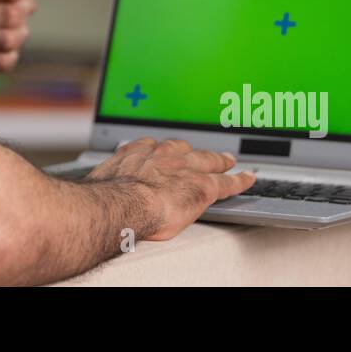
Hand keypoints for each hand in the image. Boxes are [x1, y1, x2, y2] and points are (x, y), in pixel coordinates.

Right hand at [87, 138, 255, 239]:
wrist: (122, 204)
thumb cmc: (107, 198)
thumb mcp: (103, 183)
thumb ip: (110, 182)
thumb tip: (102, 193)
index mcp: (137, 153)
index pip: (153, 148)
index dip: (162, 152)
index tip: (164, 153)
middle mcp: (162, 155)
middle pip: (184, 149)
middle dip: (192, 151)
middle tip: (199, 153)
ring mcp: (184, 168)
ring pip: (208, 160)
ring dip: (218, 161)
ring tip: (228, 161)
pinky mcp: (203, 186)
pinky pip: (226, 181)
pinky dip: (239, 180)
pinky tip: (248, 179)